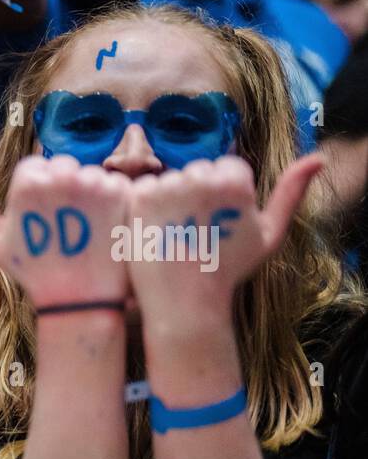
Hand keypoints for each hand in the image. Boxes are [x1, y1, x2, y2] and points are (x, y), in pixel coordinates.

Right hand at [0, 155, 131, 309]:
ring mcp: (94, 183)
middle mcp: (61, 177)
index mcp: (28, 183)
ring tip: (83, 229)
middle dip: (64, 188)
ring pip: (90, 173)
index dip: (37, 192)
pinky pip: (116, 183)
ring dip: (89, 194)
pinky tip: (103, 228)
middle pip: (64, 165)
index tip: (41, 220)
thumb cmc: (32, 271)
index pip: (35, 166)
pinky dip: (112, 201)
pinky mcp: (122, 192)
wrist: (77, 299)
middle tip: (63, 225)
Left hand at [124, 154, 322, 335]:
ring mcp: (167, 187)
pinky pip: (145, 187)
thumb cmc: (230, 268)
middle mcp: (201, 178)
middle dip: (198, 193)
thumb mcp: (270, 232)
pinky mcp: (139, 199)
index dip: (224, 196)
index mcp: (235, 182)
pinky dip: (148, 206)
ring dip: (173, 199)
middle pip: (199, 170)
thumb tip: (319, 157)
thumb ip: (292, 192)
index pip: (228, 167)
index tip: (220, 223)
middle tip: (197, 230)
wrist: (186, 300)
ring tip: (179, 233)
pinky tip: (158, 231)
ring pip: (172, 178)